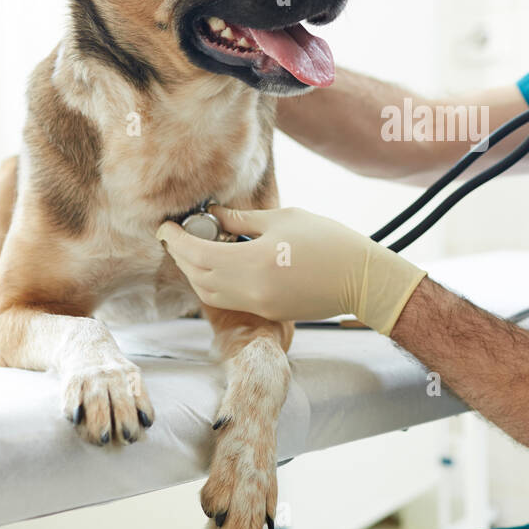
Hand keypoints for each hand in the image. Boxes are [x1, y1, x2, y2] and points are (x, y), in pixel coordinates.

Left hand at [155, 206, 427, 335]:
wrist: (362, 279)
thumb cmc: (328, 241)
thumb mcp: (283, 219)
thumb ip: (243, 219)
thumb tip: (213, 215)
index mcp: (252, 261)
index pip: (196, 253)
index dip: (175, 239)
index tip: (166, 226)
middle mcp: (250, 289)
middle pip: (197, 276)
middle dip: (180, 255)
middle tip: (176, 234)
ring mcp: (259, 305)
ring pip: (209, 293)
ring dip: (195, 272)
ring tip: (196, 248)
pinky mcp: (269, 313)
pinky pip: (229, 299)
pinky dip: (215, 282)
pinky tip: (221, 263)